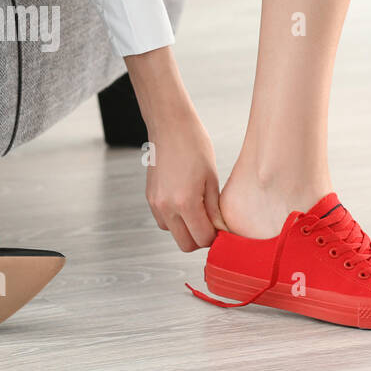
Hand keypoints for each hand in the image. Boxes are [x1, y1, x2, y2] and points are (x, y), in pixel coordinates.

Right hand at [124, 47, 225, 252]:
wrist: (170, 126)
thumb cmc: (195, 147)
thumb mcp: (212, 179)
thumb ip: (214, 209)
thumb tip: (220, 229)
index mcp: (185, 203)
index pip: (202, 238)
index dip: (214, 237)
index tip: (221, 227)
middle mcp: (166, 207)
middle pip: (185, 244)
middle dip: (200, 239)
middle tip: (211, 224)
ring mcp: (155, 204)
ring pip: (173, 233)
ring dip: (186, 229)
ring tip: (198, 210)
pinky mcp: (150, 198)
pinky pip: (163, 221)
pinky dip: (175, 219)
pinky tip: (186, 202)